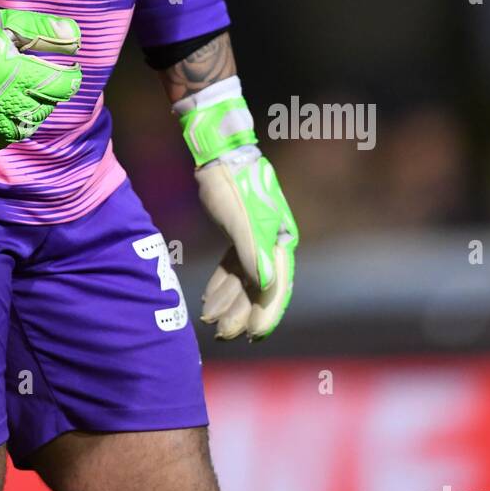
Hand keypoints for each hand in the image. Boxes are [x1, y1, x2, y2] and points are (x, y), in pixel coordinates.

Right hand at [0, 0, 81, 151]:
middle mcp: (0, 101)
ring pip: (20, 130)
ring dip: (29, 116)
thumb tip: (77, 39)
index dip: (71, 78)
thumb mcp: (8, 24)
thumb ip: (43, 33)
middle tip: (44, 83)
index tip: (72, 72)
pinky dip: (4, 134)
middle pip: (42, 110)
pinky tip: (5, 118)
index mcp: (14, 73)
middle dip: (49, 96)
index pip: (59, 86)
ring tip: (25, 100)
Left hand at [194, 148, 297, 339]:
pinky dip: (222, 283)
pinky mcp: (239, 234)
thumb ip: (253, 252)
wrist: (220, 155)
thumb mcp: (242, 219)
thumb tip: (266, 286)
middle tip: (222, 334)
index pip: (276, 286)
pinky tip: (208, 299)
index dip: (265, 313)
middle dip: (241, 312)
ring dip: (228, 300)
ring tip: (210, 320)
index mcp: (280, 242)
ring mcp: (256, 240)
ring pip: (243, 279)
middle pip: (258, 286)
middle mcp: (272, 244)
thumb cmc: (233, 185)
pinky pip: (233, 267)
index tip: (252, 336)